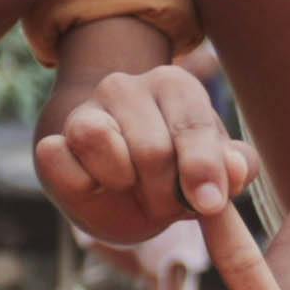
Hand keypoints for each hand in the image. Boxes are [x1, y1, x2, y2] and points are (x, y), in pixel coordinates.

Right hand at [33, 60, 256, 256]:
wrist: (122, 193)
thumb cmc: (177, 176)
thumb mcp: (219, 174)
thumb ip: (238, 169)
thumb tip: (236, 171)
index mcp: (175, 85)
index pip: (192, 125)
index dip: (202, 170)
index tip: (210, 205)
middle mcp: (126, 86)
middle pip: (151, 148)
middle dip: (164, 193)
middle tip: (166, 204)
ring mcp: (83, 110)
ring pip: (97, 140)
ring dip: (121, 182)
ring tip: (131, 188)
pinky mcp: (51, 141)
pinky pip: (58, 161)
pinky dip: (80, 186)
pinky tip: (94, 186)